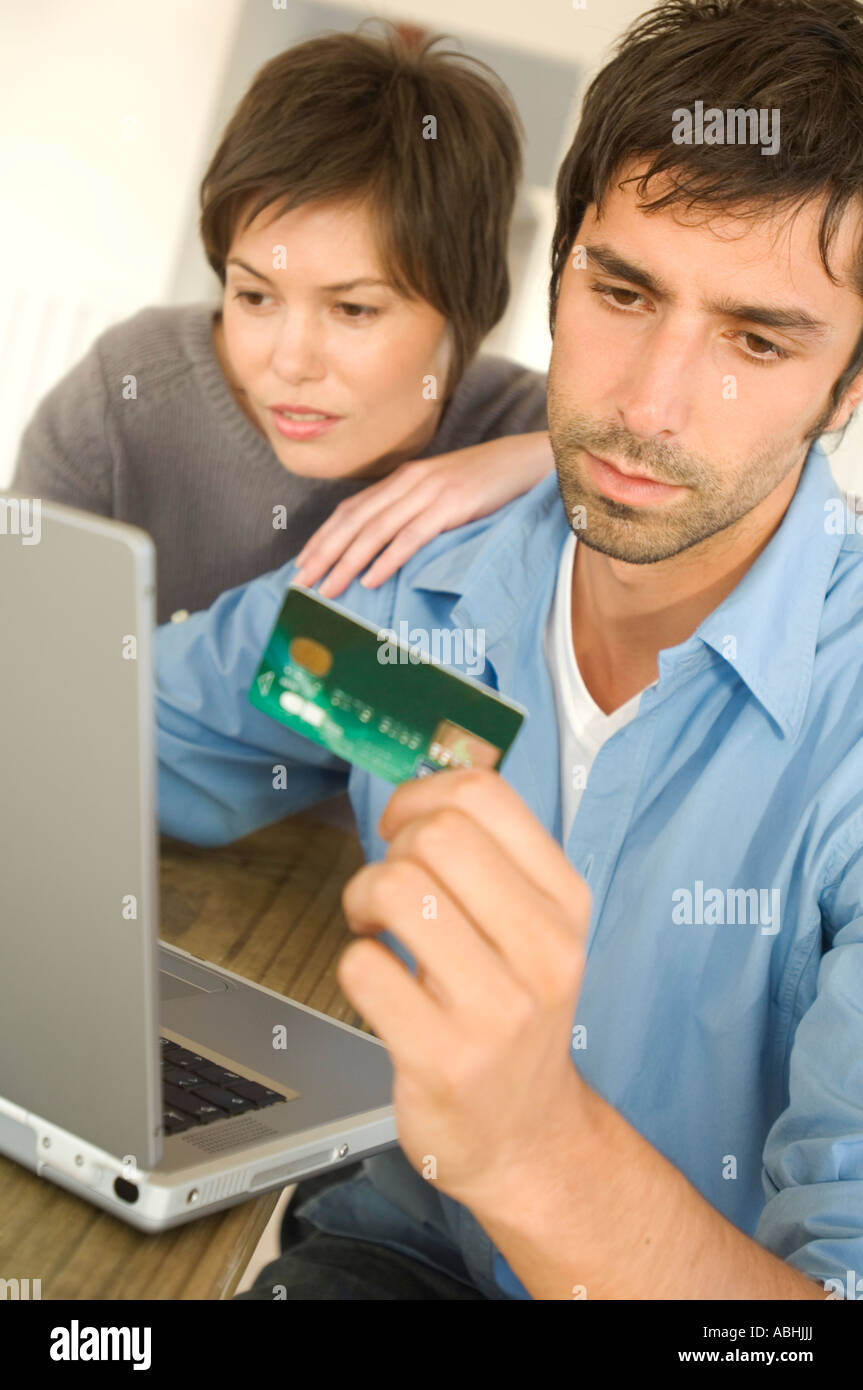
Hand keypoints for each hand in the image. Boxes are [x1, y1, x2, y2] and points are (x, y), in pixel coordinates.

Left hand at [294, 433, 551, 596]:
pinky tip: (371, 580)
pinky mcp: (452, 506)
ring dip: (347, 562)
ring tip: (327, 589)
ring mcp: (429, 492)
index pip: (351, 509)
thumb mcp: (445, 493)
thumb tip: (390, 544)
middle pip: (354, 521)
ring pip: (376, 531)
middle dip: (324, 553)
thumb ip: (416, 510)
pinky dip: (388, 559)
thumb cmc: (489, 483)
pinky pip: (412, 536)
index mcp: (403, 479)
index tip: (302, 564)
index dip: (323, 537)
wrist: (530, 461)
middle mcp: (409, 482)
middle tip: (300, 583)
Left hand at [336, 767, 591, 1211]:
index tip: (403, 825)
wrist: (525, 1136)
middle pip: (436, 834)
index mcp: (565, 903)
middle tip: (390, 886)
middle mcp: (543, 951)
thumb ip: (491, 858)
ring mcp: (497, 1009)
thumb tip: (420, 786)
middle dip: (391, 849)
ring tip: (375, 928)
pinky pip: (363, 968)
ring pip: (396, 890)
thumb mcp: (534, 930)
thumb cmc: (513, 1017)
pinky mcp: (443, 1058)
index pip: (485, 795)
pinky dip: (355, 965)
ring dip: (363, 899)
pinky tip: (380, 984)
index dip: (421, 794)